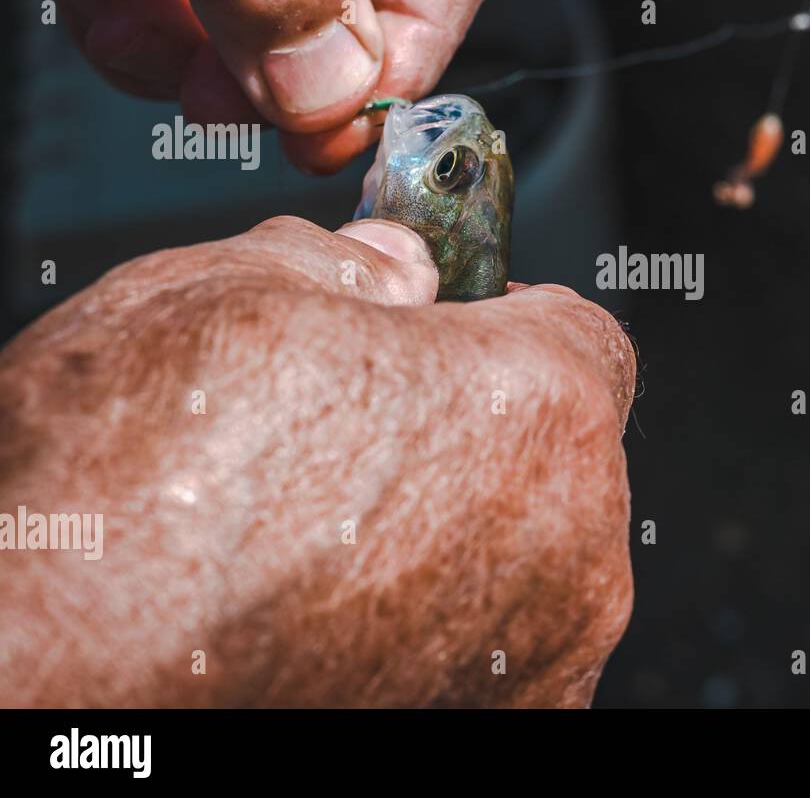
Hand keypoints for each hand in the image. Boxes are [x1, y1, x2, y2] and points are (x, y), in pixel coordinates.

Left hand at [0, 0, 512, 172]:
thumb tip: (334, 86)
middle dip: (308, 62)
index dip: (423, 24)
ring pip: (277, 20)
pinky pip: (188, 16)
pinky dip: (147, 42)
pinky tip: (103, 10)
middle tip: (266, 117)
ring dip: (221, 65)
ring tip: (164, 59)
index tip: (361, 111)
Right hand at [0, 216, 634, 706]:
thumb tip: (398, 269)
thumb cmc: (132, 497)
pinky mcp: (491, 723)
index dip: (506, 321)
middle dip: (479, 425)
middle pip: (559, 449)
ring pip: (528, 549)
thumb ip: (355, 262)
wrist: (51, 674)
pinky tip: (336, 609)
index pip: (581, 334)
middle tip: (363, 433)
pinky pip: (494, 640)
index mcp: (541, 405)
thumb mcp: (231, 290)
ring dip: (459, 527)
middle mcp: (573, 540)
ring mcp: (538, 653)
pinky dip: (437, 619)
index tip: (451, 331)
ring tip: (327, 532)